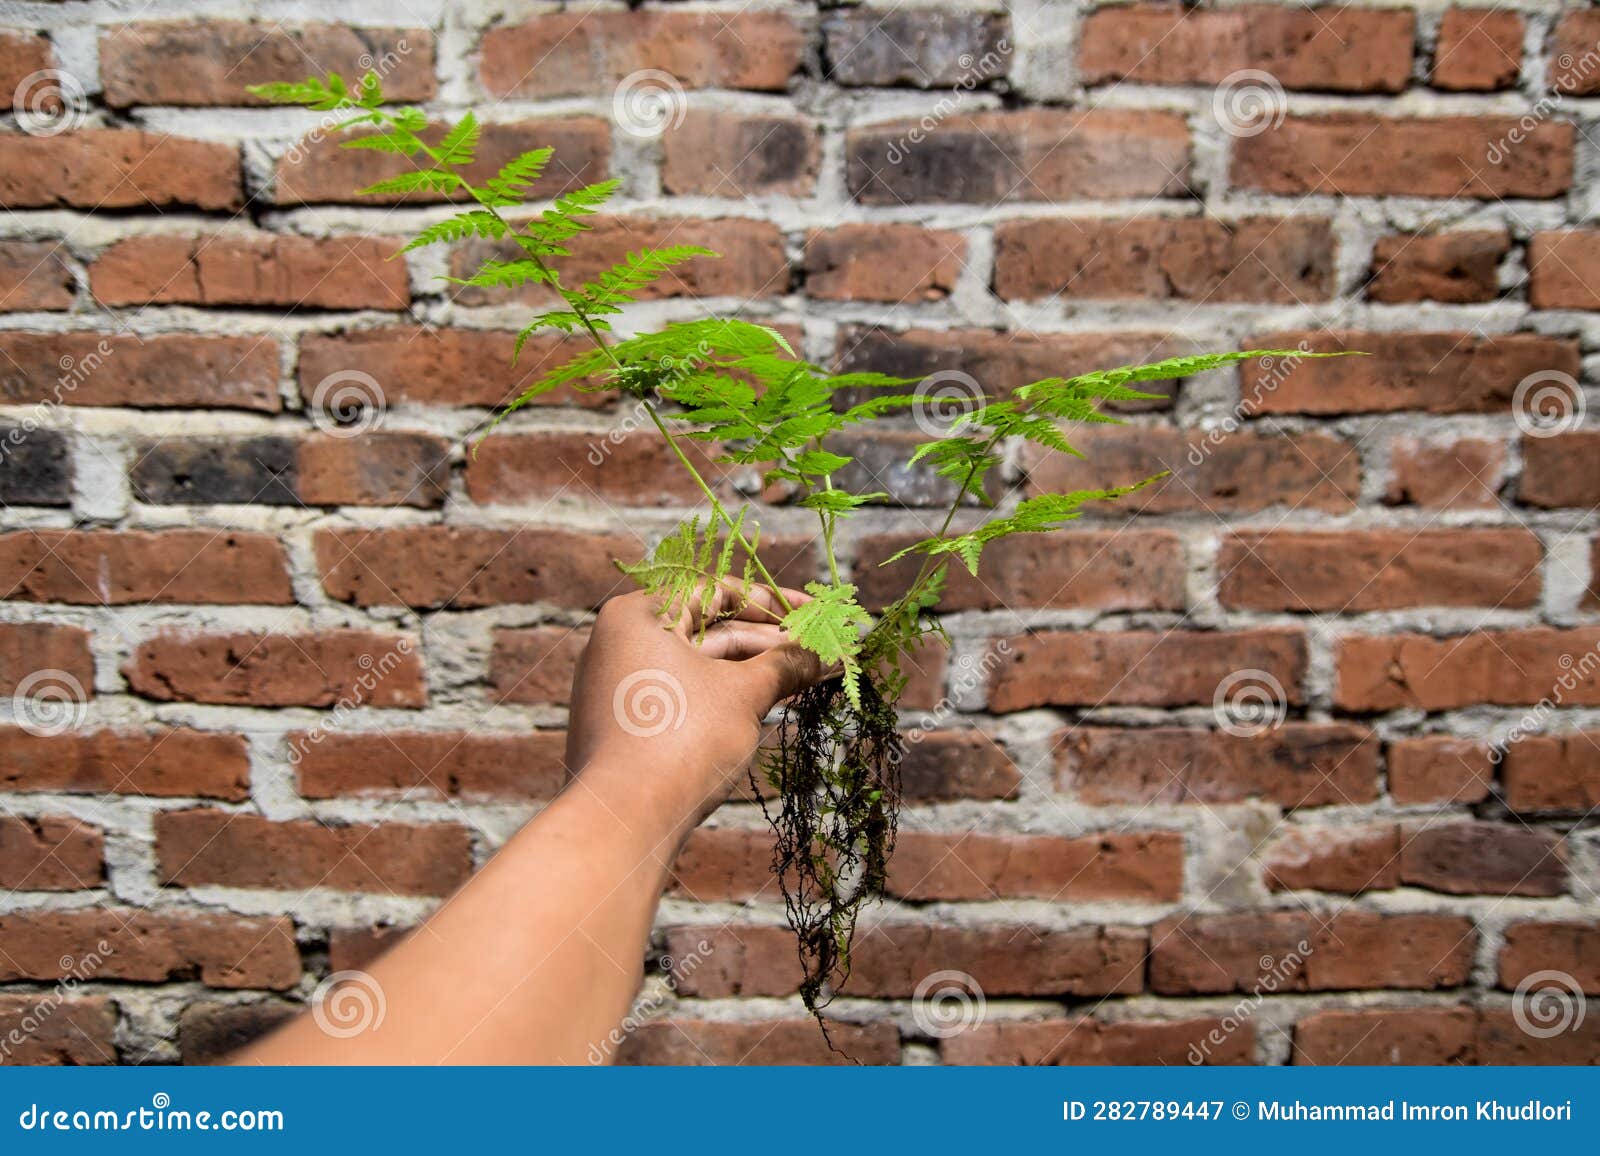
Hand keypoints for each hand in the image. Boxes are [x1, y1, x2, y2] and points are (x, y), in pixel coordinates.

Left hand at [564, 583, 824, 826]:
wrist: (624, 821)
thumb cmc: (682, 741)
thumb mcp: (744, 695)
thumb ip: (786, 665)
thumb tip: (824, 653)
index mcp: (639, 614)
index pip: (717, 591)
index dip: (773, 602)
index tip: (814, 614)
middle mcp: (621, 640)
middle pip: (710, 628)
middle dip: (770, 641)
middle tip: (821, 651)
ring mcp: (620, 683)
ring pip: (700, 665)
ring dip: (755, 670)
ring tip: (808, 677)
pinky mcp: (627, 722)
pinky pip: (684, 694)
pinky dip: (725, 696)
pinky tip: (772, 702)